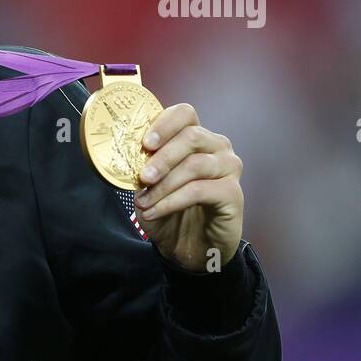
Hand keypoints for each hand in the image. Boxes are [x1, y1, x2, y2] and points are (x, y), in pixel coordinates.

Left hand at [132, 103, 243, 271]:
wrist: (188, 247)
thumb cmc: (169, 210)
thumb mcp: (148, 186)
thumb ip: (142, 167)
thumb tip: (126, 155)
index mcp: (195, 136)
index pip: (184, 114)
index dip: (164, 124)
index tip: (145, 143)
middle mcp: (217, 146)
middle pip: (191, 136)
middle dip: (162, 157)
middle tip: (143, 177)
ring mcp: (228, 168)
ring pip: (195, 165)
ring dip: (164, 185)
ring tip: (143, 202)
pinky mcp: (233, 193)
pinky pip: (199, 191)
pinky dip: (172, 201)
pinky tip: (154, 211)